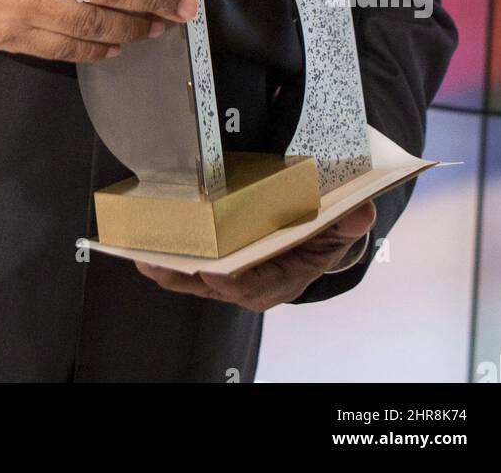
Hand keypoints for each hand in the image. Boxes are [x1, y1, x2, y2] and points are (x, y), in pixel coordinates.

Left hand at [134, 200, 376, 310]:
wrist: (313, 244)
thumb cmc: (321, 238)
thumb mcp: (338, 233)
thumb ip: (347, 225)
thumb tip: (362, 212)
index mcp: (278, 281)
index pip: (252, 287)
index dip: (231, 282)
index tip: (212, 273)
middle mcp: (248, 285)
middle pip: (212, 284)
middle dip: (184, 273)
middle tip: (157, 260)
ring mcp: (227, 278)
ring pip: (191, 278)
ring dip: (165, 267)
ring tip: (138, 253)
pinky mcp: (212, 267)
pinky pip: (184, 268)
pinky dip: (163, 259)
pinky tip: (138, 247)